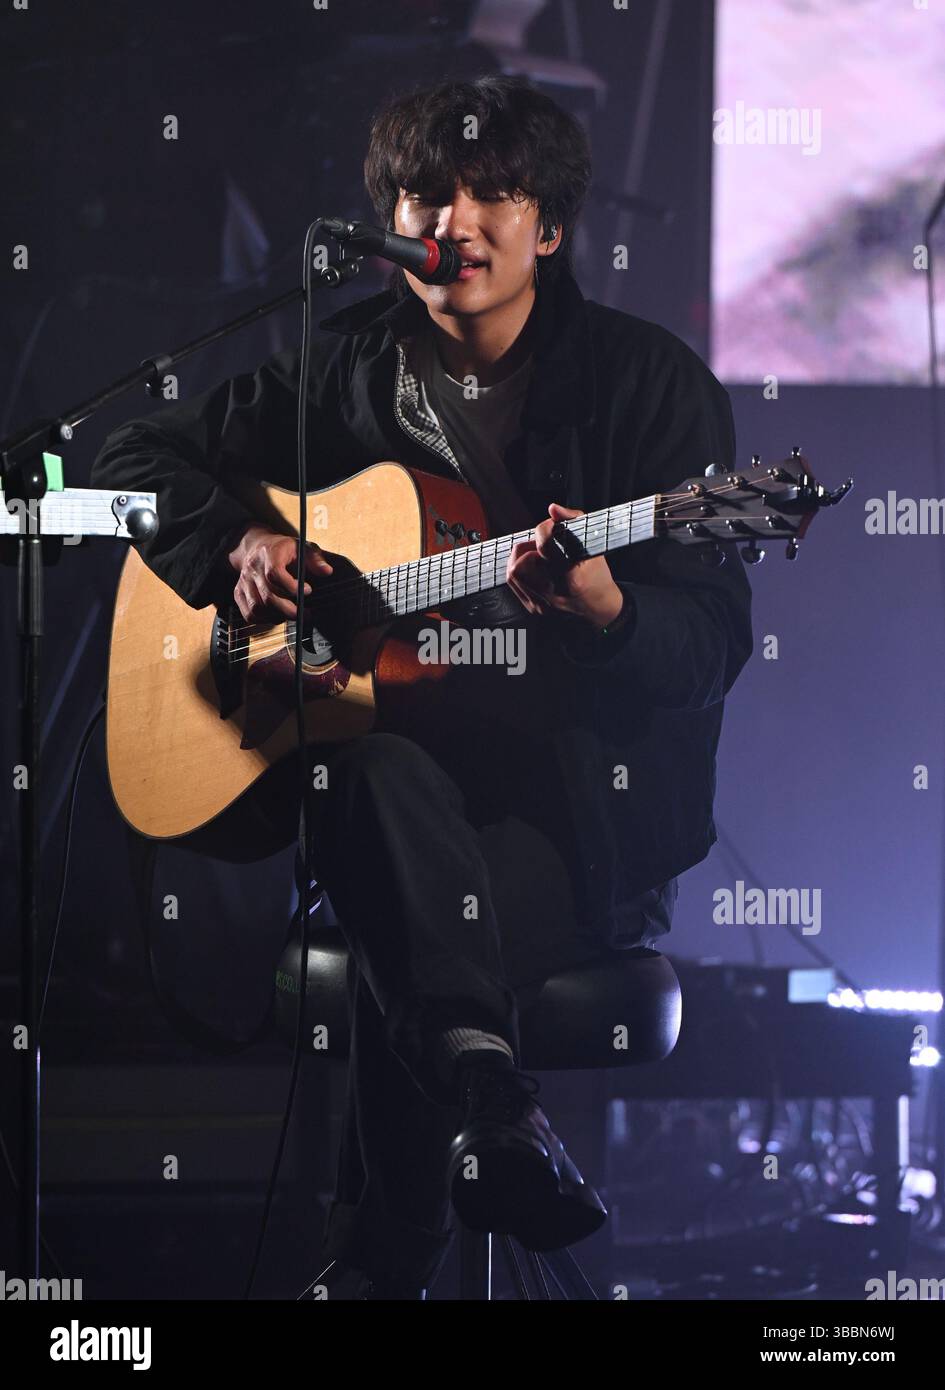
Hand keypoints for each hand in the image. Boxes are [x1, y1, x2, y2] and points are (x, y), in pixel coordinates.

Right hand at [228, 525, 332, 622]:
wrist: (258, 546)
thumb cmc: (284, 550)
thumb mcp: (303, 547)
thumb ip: (315, 559)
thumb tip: (327, 571)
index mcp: (269, 553)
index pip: (274, 573)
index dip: (292, 586)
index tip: (308, 591)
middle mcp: (253, 567)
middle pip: (267, 595)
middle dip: (289, 609)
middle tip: (305, 614)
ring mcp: (244, 581)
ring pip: (257, 607)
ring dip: (277, 616)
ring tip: (293, 615)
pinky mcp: (239, 593)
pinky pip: (249, 614)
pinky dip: (264, 620)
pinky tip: (277, 616)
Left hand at [506, 503, 623, 630]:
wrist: (598, 605)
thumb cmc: (596, 574)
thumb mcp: (592, 544)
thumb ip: (573, 520)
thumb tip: (553, 508)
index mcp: (571, 576)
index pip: (544, 546)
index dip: (544, 529)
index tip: (550, 526)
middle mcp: (554, 592)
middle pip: (521, 562)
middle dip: (528, 547)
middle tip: (543, 546)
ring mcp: (542, 603)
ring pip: (513, 572)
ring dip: (521, 559)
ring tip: (538, 557)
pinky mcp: (534, 608)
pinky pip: (514, 584)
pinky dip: (520, 571)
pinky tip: (534, 569)